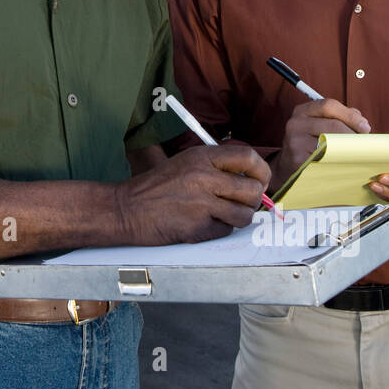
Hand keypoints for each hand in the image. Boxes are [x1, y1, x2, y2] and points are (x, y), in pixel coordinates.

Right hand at [115, 143, 270, 245]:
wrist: (127, 209)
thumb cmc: (156, 187)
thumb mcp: (185, 163)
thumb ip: (216, 167)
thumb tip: (251, 180)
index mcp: (202, 157)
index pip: (249, 157)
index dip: (261, 171)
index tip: (260, 181)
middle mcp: (205, 177)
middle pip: (252, 190)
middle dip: (252, 201)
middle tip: (241, 203)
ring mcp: (202, 204)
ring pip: (244, 215)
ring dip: (237, 218)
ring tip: (221, 215)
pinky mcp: (198, 227)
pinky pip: (225, 231)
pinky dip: (218, 230)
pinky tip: (202, 224)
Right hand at [271, 98, 370, 190]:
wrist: (289, 167)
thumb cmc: (311, 143)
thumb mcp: (320, 124)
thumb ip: (341, 118)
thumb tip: (362, 124)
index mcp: (302, 111)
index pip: (328, 105)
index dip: (350, 115)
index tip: (365, 127)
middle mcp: (295, 124)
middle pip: (333, 125)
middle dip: (353, 135)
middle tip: (364, 145)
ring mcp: (295, 142)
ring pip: (332, 143)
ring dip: (348, 150)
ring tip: (355, 154)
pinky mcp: (298, 160)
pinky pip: (326, 160)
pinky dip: (339, 162)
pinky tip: (343, 164)